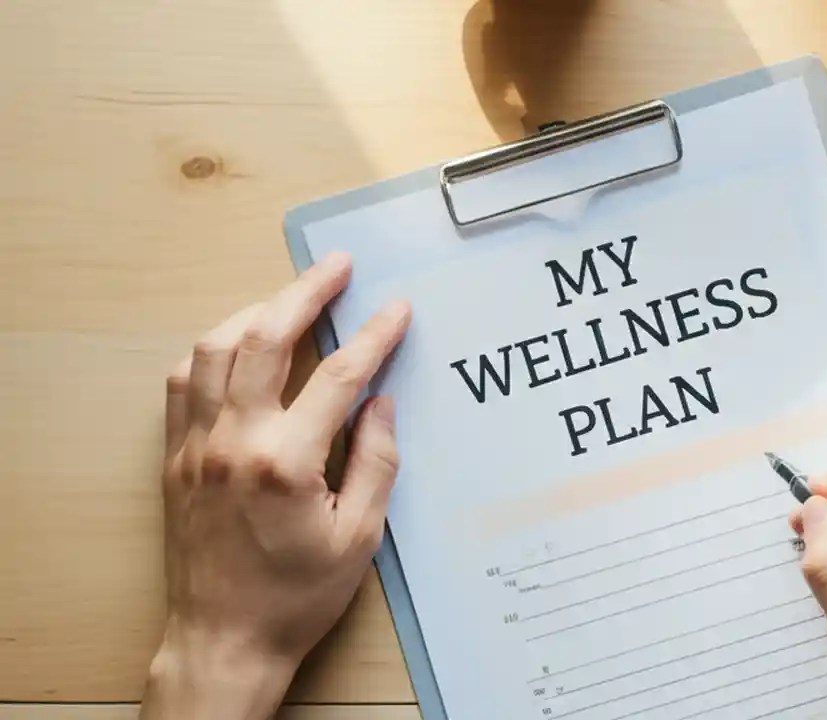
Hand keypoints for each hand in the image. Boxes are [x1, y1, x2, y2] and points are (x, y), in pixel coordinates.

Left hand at [142, 253, 410, 719]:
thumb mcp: (360, 537)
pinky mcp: (174, 457)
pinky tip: (236, 346)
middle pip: (266, 339)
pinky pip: (182, 383)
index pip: (337, 377)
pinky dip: (211, 352)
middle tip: (337, 266)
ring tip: (289, 299)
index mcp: (286, 462)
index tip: (397, 308)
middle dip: (306, 293)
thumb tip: (380, 403)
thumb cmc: (298, 595)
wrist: (224, 638)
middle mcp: (234, 441)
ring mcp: (196, 446)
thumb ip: (375, 462)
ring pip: (213, 350)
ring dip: (254, 313)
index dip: (373, 336)